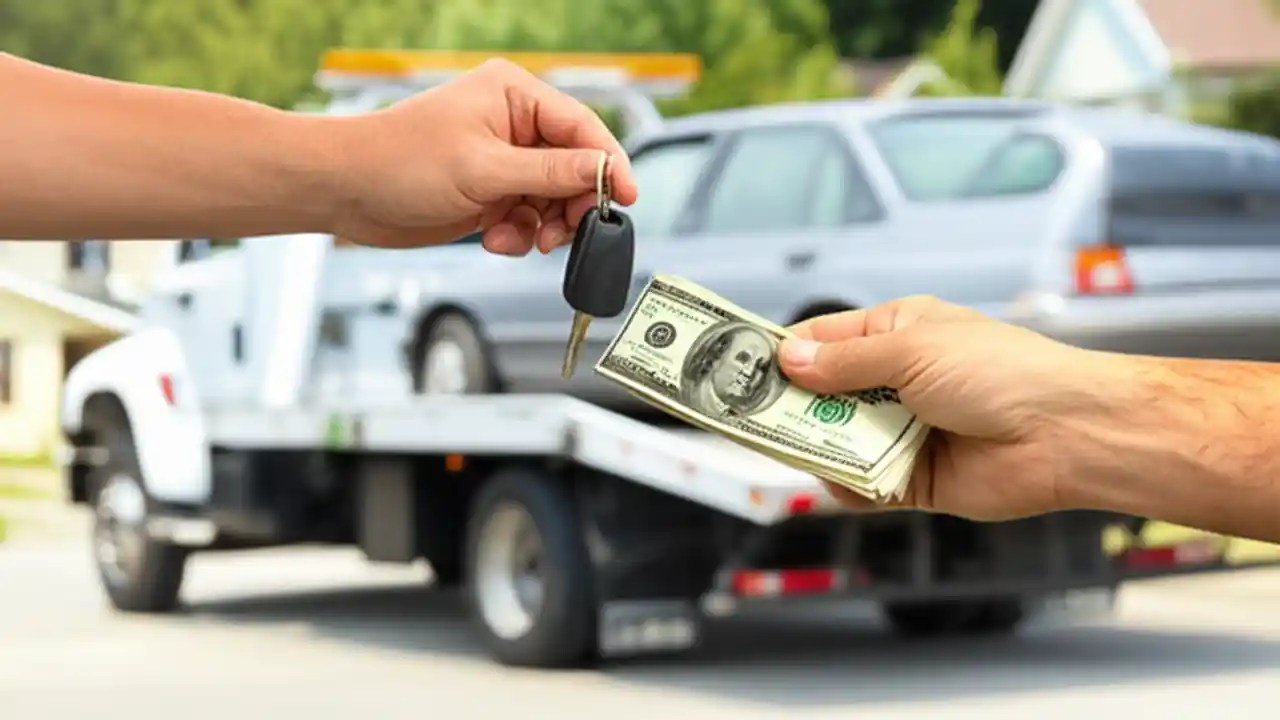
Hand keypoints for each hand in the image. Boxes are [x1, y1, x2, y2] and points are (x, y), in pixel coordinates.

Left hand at [330, 58, 636, 254]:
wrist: (346, 191)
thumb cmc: (399, 161)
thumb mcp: (484, 169)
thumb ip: (551, 173)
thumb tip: (605, 172)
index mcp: (514, 95)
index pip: (582, 128)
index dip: (609, 165)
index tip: (625, 198)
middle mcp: (513, 124)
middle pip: (574, 168)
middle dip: (570, 205)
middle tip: (562, 232)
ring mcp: (502, 161)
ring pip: (552, 200)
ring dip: (541, 226)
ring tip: (519, 238)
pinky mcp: (490, 193)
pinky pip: (527, 217)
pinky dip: (517, 235)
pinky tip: (493, 238)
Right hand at [777, 297, 1108, 520]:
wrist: (1065, 434)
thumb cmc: (1004, 373)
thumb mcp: (913, 352)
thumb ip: (846, 363)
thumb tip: (789, 359)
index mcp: (898, 335)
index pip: (823, 340)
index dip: (782, 353)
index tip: (739, 365)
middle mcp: (897, 382)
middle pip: (822, 395)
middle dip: (789, 405)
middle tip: (748, 416)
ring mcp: (904, 431)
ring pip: (837, 442)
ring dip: (819, 445)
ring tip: (794, 447)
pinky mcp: (913, 480)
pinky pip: (863, 485)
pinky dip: (848, 485)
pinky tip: (843, 479)